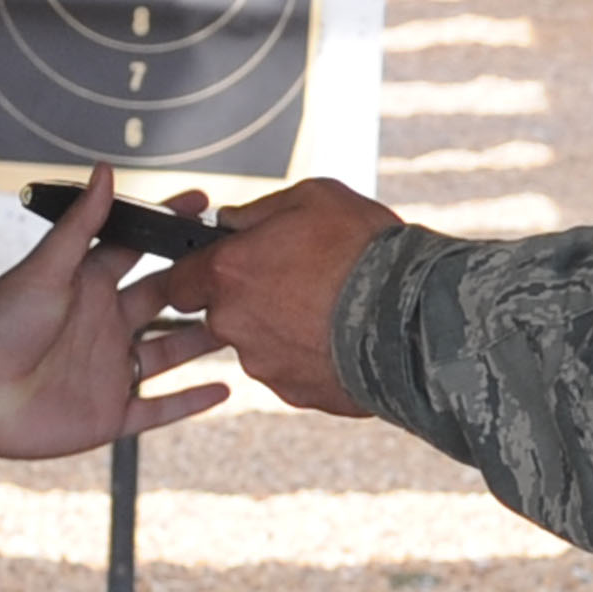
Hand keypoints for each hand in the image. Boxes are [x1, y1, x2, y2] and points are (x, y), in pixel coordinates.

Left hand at [0, 168, 228, 457]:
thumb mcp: (45, 268)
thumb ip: (81, 224)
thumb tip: (106, 169)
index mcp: (87, 285)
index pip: (138, 250)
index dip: (169, 228)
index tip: (205, 205)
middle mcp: (103, 325)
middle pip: (164, 300)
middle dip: (200, 284)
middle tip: (243, 265)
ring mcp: (109, 370)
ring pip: (171, 353)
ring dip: (206, 339)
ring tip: (247, 323)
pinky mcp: (110, 414)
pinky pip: (159, 407)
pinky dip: (192, 400)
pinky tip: (227, 388)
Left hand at [178, 179, 402, 416]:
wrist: (414, 315)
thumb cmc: (366, 251)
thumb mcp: (315, 197)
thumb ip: (260, 209)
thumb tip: (233, 219)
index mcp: (229, 272)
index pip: (177, 280)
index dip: (197, 273)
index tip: (219, 268)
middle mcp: (235, 323)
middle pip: (221, 315)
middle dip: (250, 300)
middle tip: (297, 280)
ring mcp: (264, 365)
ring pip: (258, 345)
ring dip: (283, 328)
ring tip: (331, 307)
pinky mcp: (294, 394)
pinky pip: (292, 371)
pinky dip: (310, 356)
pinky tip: (344, 336)